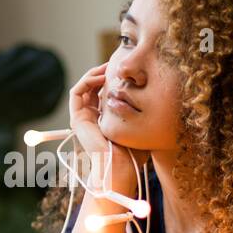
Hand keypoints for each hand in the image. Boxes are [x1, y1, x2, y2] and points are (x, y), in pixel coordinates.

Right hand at [68, 62, 136, 194]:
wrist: (122, 167)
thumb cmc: (135, 152)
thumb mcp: (142, 126)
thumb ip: (143, 112)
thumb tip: (156, 95)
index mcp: (105, 119)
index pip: (105, 92)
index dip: (113, 79)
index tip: (126, 72)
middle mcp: (92, 118)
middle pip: (93, 87)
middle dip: (103, 73)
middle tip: (115, 64)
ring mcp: (83, 118)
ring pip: (84, 87)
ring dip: (94, 74)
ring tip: (107, 68)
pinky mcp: (77, 119)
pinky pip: (76, 93)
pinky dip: (86, 81)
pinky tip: (100, 77)